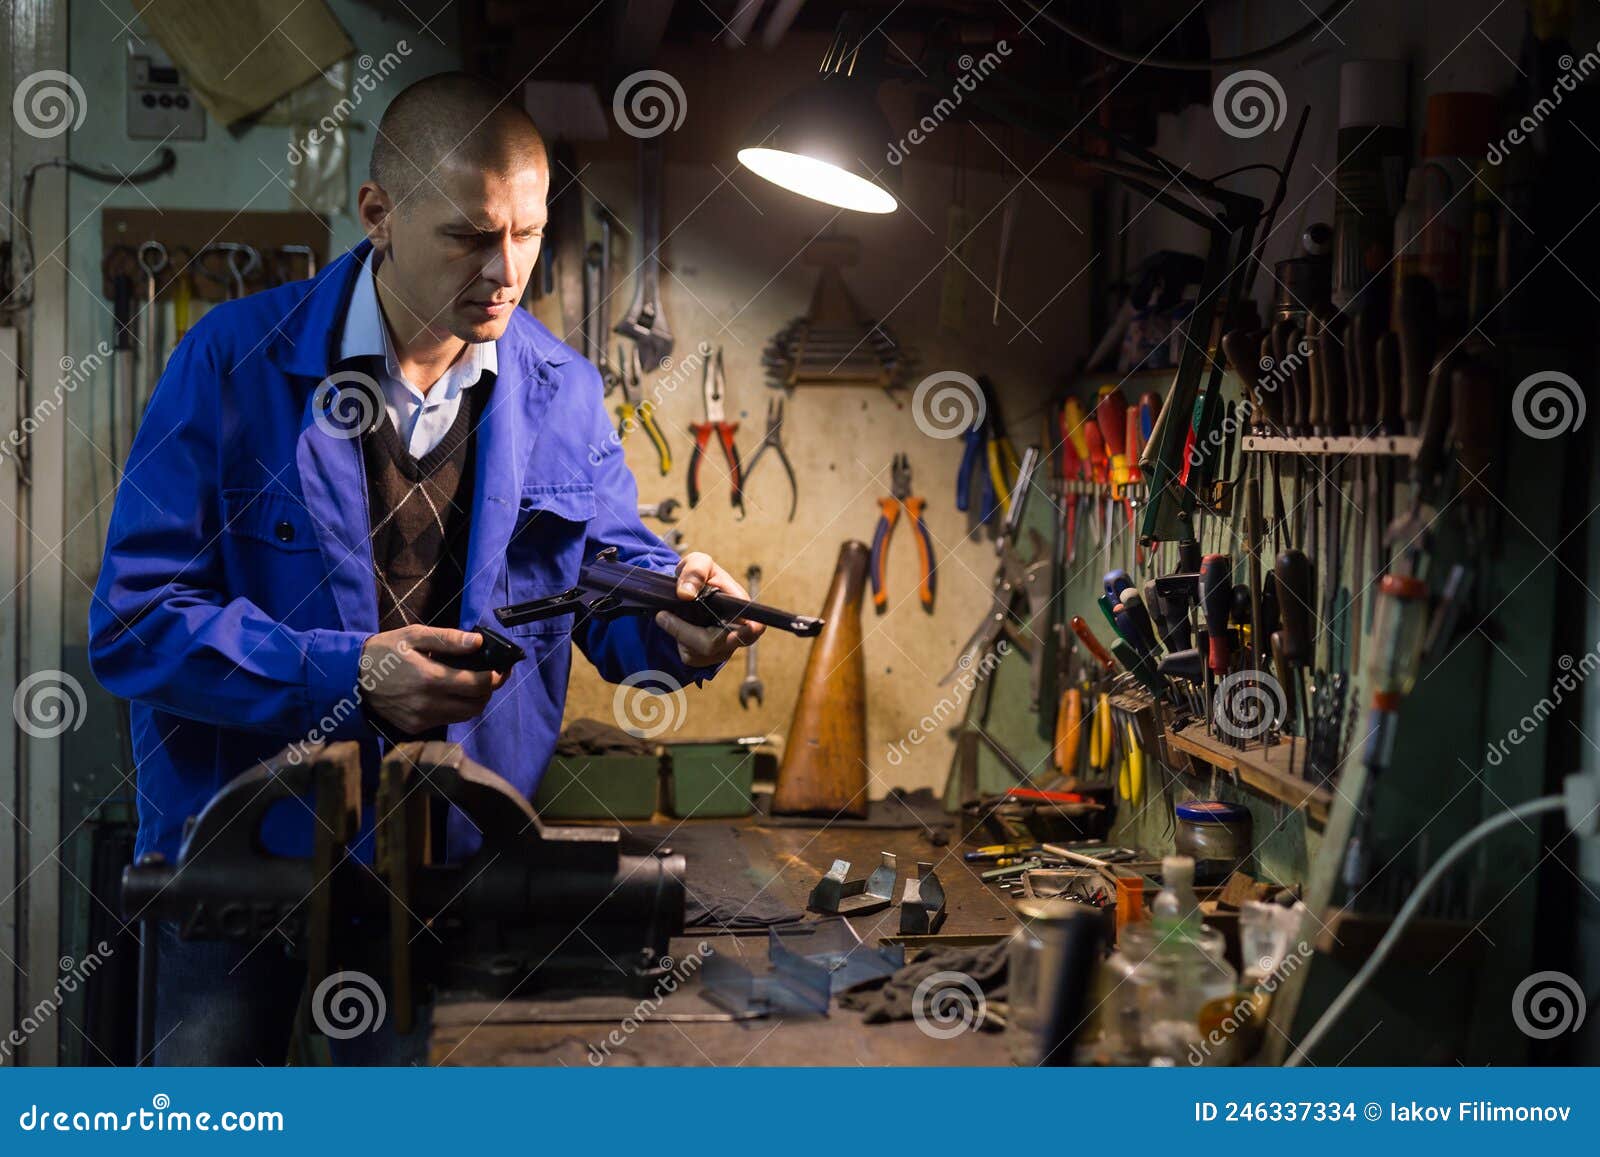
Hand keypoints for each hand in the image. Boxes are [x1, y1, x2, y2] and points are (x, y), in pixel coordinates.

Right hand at [359, 625, 506, 733]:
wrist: (351, 677)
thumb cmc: (384, 652)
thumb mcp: (414, 636)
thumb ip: (448, 639)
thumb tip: (478, 642)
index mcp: (430, 679)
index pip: (478, 684)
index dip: (495, 677)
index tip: (501, 669)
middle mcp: (428, 704)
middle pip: (476, 704)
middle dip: (487, 690)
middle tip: (488, 676)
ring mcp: (421, 719)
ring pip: (464, 716)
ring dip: (473, 701)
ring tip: (470, 684)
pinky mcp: (415, 728)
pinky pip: (446, 720)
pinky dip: (455, 709)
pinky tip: (448, 693)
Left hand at [653, 552, 764, 666]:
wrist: (687, 590)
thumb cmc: (698, 575)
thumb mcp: (697, 562)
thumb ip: (695, 571)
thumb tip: (686, 594)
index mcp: (741, 606)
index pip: (755, 627)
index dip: (747, 634)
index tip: (731, 635)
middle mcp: (737, 631)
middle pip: (713, 644)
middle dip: (684, 631)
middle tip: (663, 615)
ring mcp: (725, 647)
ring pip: (699, 653)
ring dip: (679, 635)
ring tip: (675, 617)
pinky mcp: (710, 658)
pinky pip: (691, 658)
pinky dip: (680, 643)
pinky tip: (680, 628)